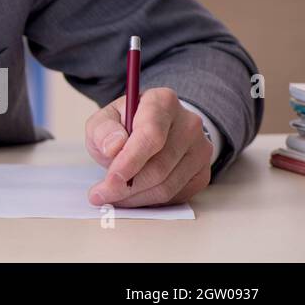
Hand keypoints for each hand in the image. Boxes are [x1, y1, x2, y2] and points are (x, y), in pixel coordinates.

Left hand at [84, 87, 212, 206]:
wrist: (152, 130)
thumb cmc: (125, 124)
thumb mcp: (105, 119)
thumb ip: (102, 129)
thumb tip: (113, 146)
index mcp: (163, 102)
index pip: (151, 135)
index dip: (130, 161)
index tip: (110, 180)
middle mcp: (188, 124)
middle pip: (159, 166)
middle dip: (126, 187)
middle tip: (101, 195)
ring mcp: (200, 149)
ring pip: (168, 185)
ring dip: (135, 198)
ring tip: (112, 197)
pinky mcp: (203, 173)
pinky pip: (177, 196)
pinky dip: (150, 202)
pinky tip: (132, 197)